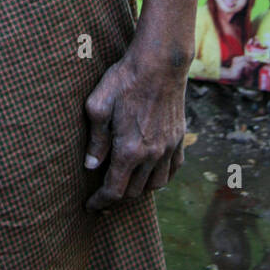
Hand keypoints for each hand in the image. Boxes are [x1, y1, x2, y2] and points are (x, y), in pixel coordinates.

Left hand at [84, 50, 186, 210]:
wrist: (160, 64)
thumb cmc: (125, 80)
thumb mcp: (98, 106)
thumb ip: (96, 140)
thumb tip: (91, 165)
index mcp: (129, 150)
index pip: (114, 191)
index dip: (101, 203)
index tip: (91, 206)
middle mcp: (151, 155)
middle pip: (134, 192)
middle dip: (117, 197)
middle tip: (104, 194)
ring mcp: (168, 148)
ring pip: (155, 185)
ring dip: (139, 189)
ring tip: (126, 184)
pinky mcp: (179, 139)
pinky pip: (173, 170)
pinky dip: (161, 178)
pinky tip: (151, 173)